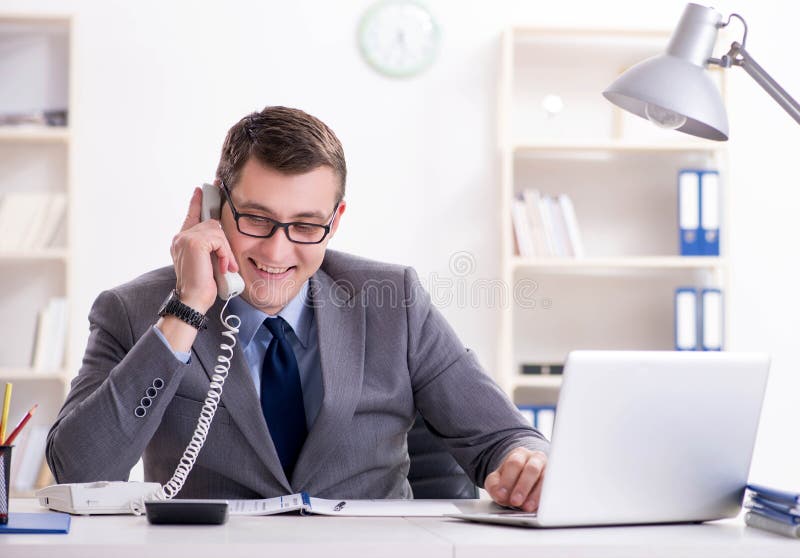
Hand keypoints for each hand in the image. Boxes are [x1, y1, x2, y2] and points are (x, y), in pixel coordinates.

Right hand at [170, 187, 238, 313]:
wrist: (193, 300)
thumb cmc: (202, 286)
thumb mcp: (207, 262)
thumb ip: (209, 247)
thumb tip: (221, 238)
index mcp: (181, 241)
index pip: (191, 215)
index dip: (198, 201)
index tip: (203, 188)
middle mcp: (181, 237)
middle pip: (211, 223)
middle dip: (223, 241)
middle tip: (225, 262)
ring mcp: (186, 238)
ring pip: (217, 231)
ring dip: (225, 251)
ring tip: (224, 268)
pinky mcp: (194, 242)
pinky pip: (219, 239)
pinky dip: (225, 254)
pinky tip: (222, 267)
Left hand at [484, 448, 546, 511]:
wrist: (523, 477)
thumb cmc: (510, 478)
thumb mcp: (497, 479)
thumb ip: (494, 485)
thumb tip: (499, 495)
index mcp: (519, 454)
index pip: (514, 463)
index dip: (508, 480)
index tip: (502, 494)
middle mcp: (535, 459)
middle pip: (531, 469)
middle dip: (523, 486)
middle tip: (515, 501)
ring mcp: (547, 469)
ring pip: (544, 479)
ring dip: (535, 495)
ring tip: (526, 507)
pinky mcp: (554, 481)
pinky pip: (552, 489)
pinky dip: (544, 498)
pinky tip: (538, 507)